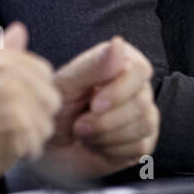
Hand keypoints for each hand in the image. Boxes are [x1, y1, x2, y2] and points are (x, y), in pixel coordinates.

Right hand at [0, 21, 60, 193]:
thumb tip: (19, 29)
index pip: (42, 71)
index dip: (31, 93)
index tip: (10, 106)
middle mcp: (4, 71)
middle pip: (50, 97)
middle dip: (35, 116)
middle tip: (6, 126)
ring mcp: (12, 99)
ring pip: (46, 123)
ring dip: (29, 137)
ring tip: (1, 139)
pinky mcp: (17, 128)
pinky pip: (38, 144)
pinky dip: (23, 154)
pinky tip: (0, 150)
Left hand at [35, 36, 159, 179]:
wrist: (49, 147)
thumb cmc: (55, 109)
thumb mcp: (65, 86)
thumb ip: (92, 66)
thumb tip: (118, 43)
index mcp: (119, 63)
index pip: (140, 70)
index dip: (120, 90)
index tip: (94, 104)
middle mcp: (136, 86)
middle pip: (142, 101)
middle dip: (106, 120)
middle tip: (79, 126)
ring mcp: (143, 114)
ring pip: (144, 125)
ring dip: (106, 135)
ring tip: (84, 133)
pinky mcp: (142, 141)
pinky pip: (139, 147)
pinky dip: (111, 150)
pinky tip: (96, 144)